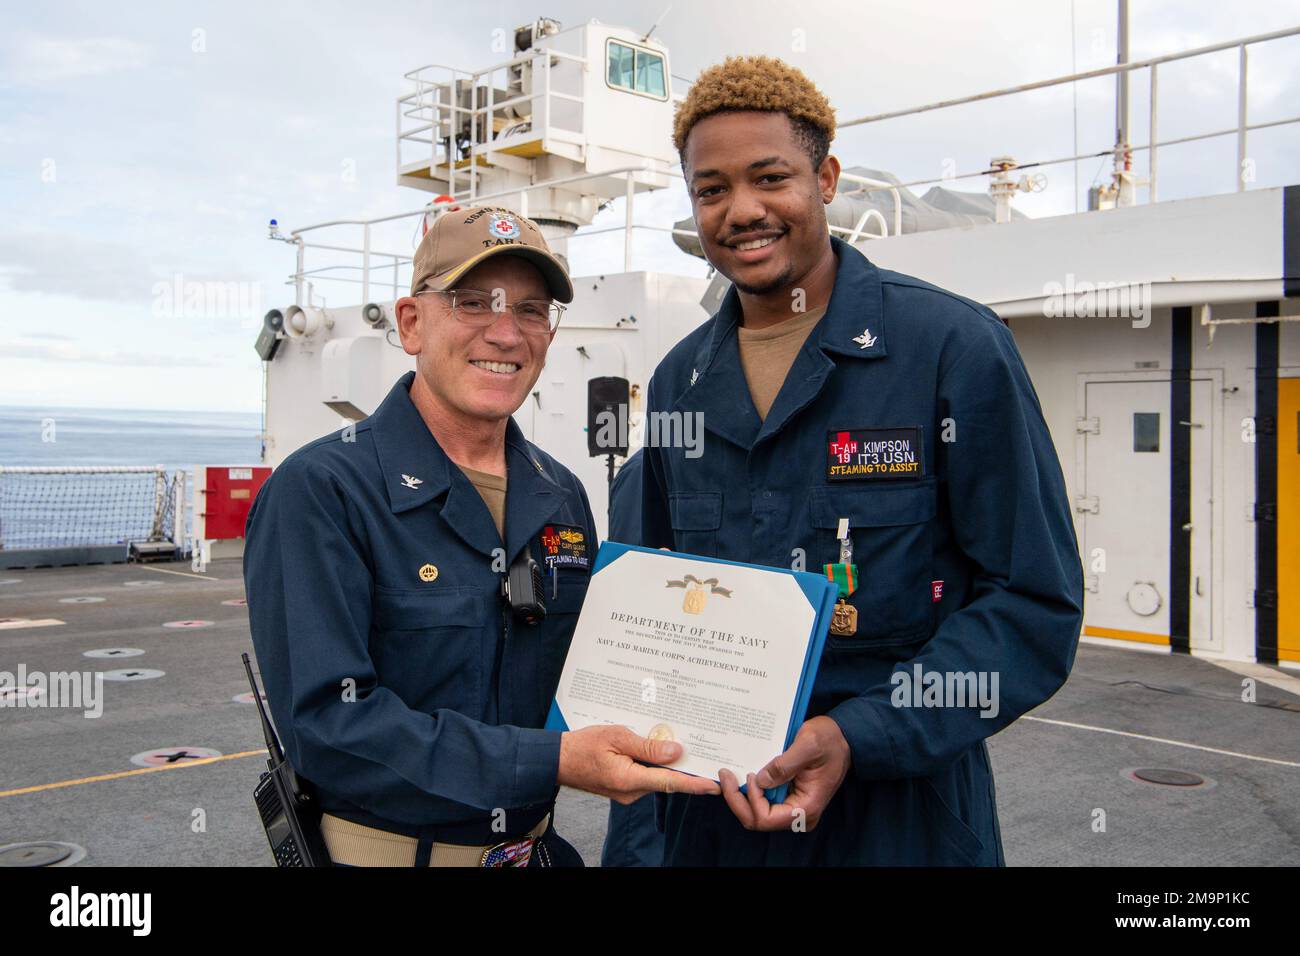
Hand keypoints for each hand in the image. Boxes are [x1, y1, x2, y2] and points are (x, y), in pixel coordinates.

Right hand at [558, 725, 721, 803]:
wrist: (557, 760)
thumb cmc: (583, 745)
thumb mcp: (616, 737)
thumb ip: (647, 746)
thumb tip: (675, 752)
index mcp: (629, 779)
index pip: (670, 783)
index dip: (695, 784)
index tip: (715, 785)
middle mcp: (631, 792)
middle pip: (666, 779)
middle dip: (684, 766)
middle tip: (704, 752)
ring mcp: (627, 792)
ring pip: (656, 777)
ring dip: (666, 763)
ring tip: (679, 742)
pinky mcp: (623, 788)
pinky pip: (645, 776)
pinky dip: (653, 764)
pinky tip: (656, 748)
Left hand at [719, 716, 850, 831]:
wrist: (843, 737)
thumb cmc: (830, 740)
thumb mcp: (807, 745)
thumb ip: (784, 766)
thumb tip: (760, 780)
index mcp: (806, 807)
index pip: (767, 818)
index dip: (751, 800)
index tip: (748, 774)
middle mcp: (799, 813)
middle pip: (757, 819)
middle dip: (737, 800)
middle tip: (725, 775)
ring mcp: (793, 807)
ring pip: (757, 812)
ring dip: (741, 795)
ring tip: (730, 773)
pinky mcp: (788, 797)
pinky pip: (763, 801)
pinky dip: (750, 789)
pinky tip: (743, 772)